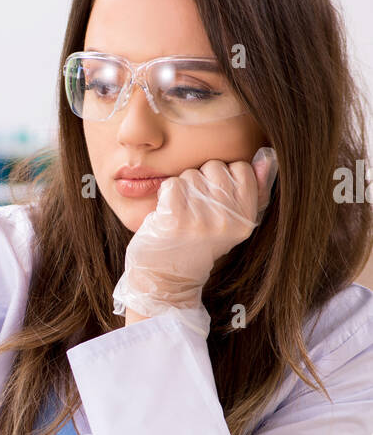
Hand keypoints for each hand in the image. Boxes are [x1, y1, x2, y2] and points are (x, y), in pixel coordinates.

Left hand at [114, 146, 277, 335]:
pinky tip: (168, 214)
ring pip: (191, 174)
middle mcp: (228, 220)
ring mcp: (201, 220)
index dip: (224, 178)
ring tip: (183, 213)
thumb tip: (267, 154)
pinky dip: (166, 195)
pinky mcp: (175, 220)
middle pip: (214, 167)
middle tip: (196, 209)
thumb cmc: (200, 244)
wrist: (170, 279)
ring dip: (183, 188)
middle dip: (201, 180)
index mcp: (247, 219)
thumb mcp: (234, 222)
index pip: (241, 168)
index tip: (215, 200)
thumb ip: (255, 189)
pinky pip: (172, 184)